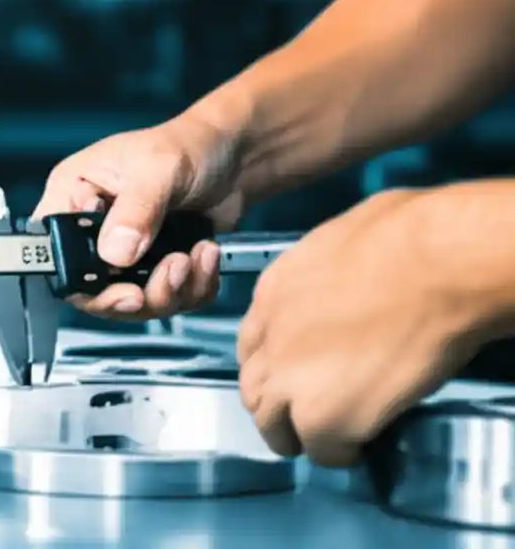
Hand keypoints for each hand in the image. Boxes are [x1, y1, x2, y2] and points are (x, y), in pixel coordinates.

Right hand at [32, 113, 247, 319]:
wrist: (235, 158)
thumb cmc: (189, 144)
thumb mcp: (159, 168)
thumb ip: (135, 210)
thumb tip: (114, 252)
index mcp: (75, 192)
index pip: (53, 249)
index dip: (78, 277)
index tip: (119, 284)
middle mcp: (93, 226)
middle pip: (90, 289)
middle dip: (134, 294)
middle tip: (169, 271)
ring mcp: (124, 251)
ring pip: (131, 302)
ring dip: (169, 290)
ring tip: (192, 257)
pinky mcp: (154, 267)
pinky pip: (166, 300)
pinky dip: (192, 289)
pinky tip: (204, 255)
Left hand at [238, 185, 514, 466]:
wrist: (434, 263)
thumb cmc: (407, 232)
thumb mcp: (338, 242)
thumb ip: (324, 275)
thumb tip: (345, 280)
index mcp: (270, 294)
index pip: (251, 346)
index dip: (274, 364)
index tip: (298, 372)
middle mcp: (268, 339)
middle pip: (254, 391)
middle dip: (278, 406)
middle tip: (313, 412)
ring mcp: (289, 381)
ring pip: (274, 428)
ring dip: (301, 435)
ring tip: (333, 438)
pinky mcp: (322, 416)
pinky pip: (322, 451)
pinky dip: (340, 453)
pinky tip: (362, 445)